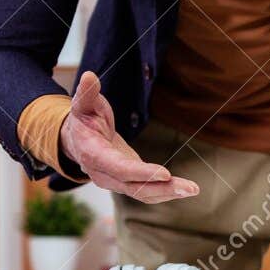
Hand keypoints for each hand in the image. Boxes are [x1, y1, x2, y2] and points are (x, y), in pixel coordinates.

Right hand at [59, 71, 198, 203]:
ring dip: (168, 193)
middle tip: (190, 188)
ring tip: (192, 189)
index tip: (165, 173)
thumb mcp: (84, 104)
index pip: (118, 167)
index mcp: (93, 154)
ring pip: (142, 193)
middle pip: (134, 186)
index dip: (140, 173)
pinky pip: (146, 192)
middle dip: (162, 188)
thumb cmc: (84, 118)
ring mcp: (114, 182)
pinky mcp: (126, 182)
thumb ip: (87, 93)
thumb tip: (89, 76)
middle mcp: (102, 174)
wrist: (77, 140)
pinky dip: (165, 192)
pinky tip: (185, 189)